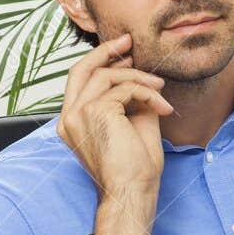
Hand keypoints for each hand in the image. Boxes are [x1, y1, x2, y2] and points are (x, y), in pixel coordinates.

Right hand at [57, 33, 172, 234]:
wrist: (132, 192)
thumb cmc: (134, 167)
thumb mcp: (131, 124)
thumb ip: (128, 99)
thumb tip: (139, 75)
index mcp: (72, 121)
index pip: (79, 80)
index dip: (100, 60)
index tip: (124, 52)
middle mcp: (69, 117)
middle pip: (81, 68)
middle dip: (106, 51)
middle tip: (130, 42)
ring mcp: (78, 114)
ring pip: (108, 76)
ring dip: (139, 78)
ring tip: (160, 89)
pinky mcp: (96, 112)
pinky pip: (126, 89)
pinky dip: (148, 93)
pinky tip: (164, 107)